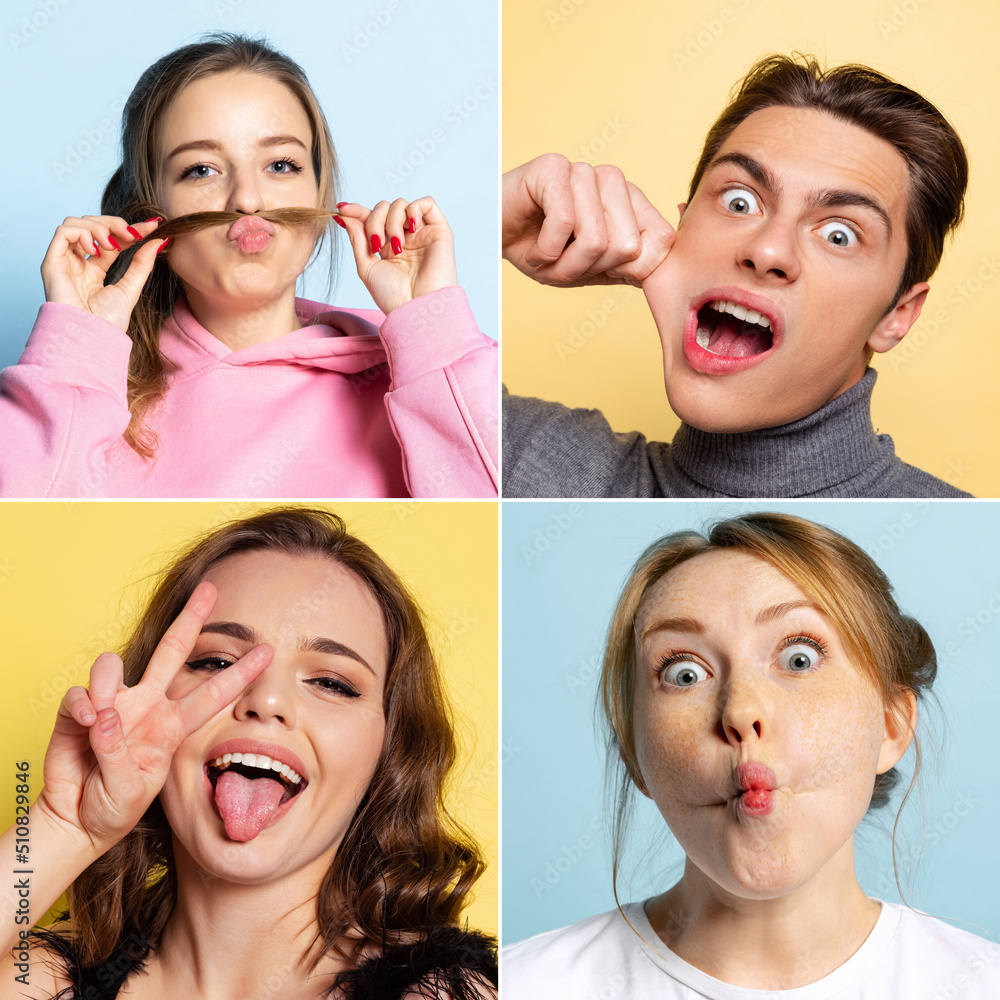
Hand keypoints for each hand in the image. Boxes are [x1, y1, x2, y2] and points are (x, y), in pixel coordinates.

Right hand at [35, 582, 272, 854]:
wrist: (76, 824)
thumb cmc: (113, 807)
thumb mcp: (132, 790)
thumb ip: (120, 755)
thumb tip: (105, 717)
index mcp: (172, 726)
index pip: (213, 693)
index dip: (240, 673)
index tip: (269, 651)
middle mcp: (146, 706)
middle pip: (172, 650)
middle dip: (190, 618)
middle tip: (209, 588)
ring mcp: (112, 705)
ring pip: (113, 665)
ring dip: (108, 683)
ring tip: (103, 716)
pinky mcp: (77, 712)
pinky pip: (80, 693)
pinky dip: (82, 704)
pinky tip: (85, 723)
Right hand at [40, 215, 168, 331]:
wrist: (91, 338)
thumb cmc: (107, 322)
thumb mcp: (131, 287)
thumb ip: (142, 263)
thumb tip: (159, 240)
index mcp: (93, 270)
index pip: (111, 240)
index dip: (129, 229)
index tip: (152, 226)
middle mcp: (77, 263)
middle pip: (91, 225)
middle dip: (114, 224)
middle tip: (132, 234)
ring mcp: (64, 261)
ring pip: (75, 223)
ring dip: (99, 227)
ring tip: (112, 245)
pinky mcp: (52, 262)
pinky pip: (63, 231)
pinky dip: (83, 232)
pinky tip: (97, 249)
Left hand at [337, 197, 457, 314]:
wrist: (418, 309)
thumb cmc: (394, 297)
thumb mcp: (366, 267)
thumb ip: (357, 239)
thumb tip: (345, 213)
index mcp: (387, 247)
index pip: (371, 218)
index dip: (357, 211)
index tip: (343, 210)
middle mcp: (404, 238)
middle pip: (384, 208)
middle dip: (374, 221)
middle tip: (376, 245)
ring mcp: (421, 234)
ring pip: (401, 204)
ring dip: (392, 220)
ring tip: (397, 246)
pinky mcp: (439, 232)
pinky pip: (427, 203)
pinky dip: (415, 209)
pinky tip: (411, 228)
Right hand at [502, 153, 674, 286]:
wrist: (493, 238)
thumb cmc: (542, 252)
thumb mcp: (592, 270)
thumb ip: (631, 268)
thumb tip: (669, 271)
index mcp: (630, 205)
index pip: (661, 241)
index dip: (627, 271)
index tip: (597, 270)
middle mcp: (613, 182)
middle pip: (627, 246)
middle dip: (590, 270)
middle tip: (564, 263)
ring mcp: (586, 171)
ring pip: (596, 238)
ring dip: (563, 264)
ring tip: (547, 254)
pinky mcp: (555, 167)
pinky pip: (565, 223)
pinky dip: (544, 250)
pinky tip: (533, 245)